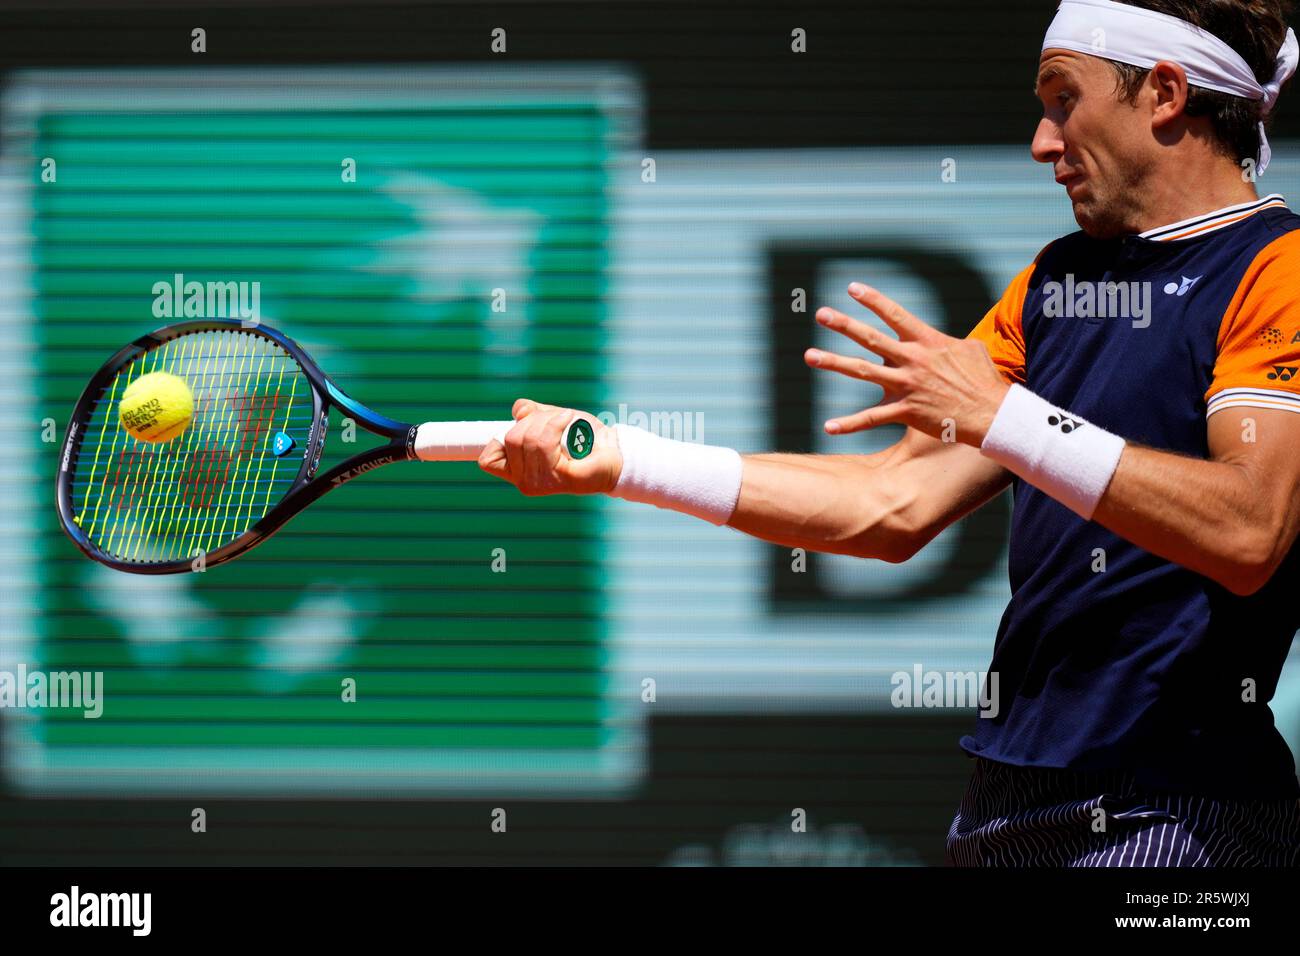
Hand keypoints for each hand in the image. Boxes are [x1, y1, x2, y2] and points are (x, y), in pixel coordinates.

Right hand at [478, 398, 622, 495]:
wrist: (615, 451)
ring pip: (527, 438)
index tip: (522, 427)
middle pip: (511, 438)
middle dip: (533, 420)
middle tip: (556, 420)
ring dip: (548, 419)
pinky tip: (569, 420)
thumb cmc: (584, 439)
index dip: (498, 439)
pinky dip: (556, 422)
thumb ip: (531, 414)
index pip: (488, 460)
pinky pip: (545, 441)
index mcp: (518, 472)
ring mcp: (541, 484)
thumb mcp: (552, 420)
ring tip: (565, 420)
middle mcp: (525, 483)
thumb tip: (518, 410)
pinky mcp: (559, 479)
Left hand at [805, 282, 1010, 445]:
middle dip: (843, 324)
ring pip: (862, 372)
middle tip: (820, 313)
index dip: (873, 300)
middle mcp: (912, 360)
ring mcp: (906, 385)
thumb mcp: (970, 349)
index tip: (852, 288)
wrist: (993, 414)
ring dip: (833, 362)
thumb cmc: (984, 380)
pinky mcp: (906, 412)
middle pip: (871, 338)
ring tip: (809, 355)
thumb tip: (941, 340)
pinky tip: (828, 427)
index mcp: (927, 341)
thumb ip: (947, 342)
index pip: (895, 315)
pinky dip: (849, 424)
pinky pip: (872, 418)